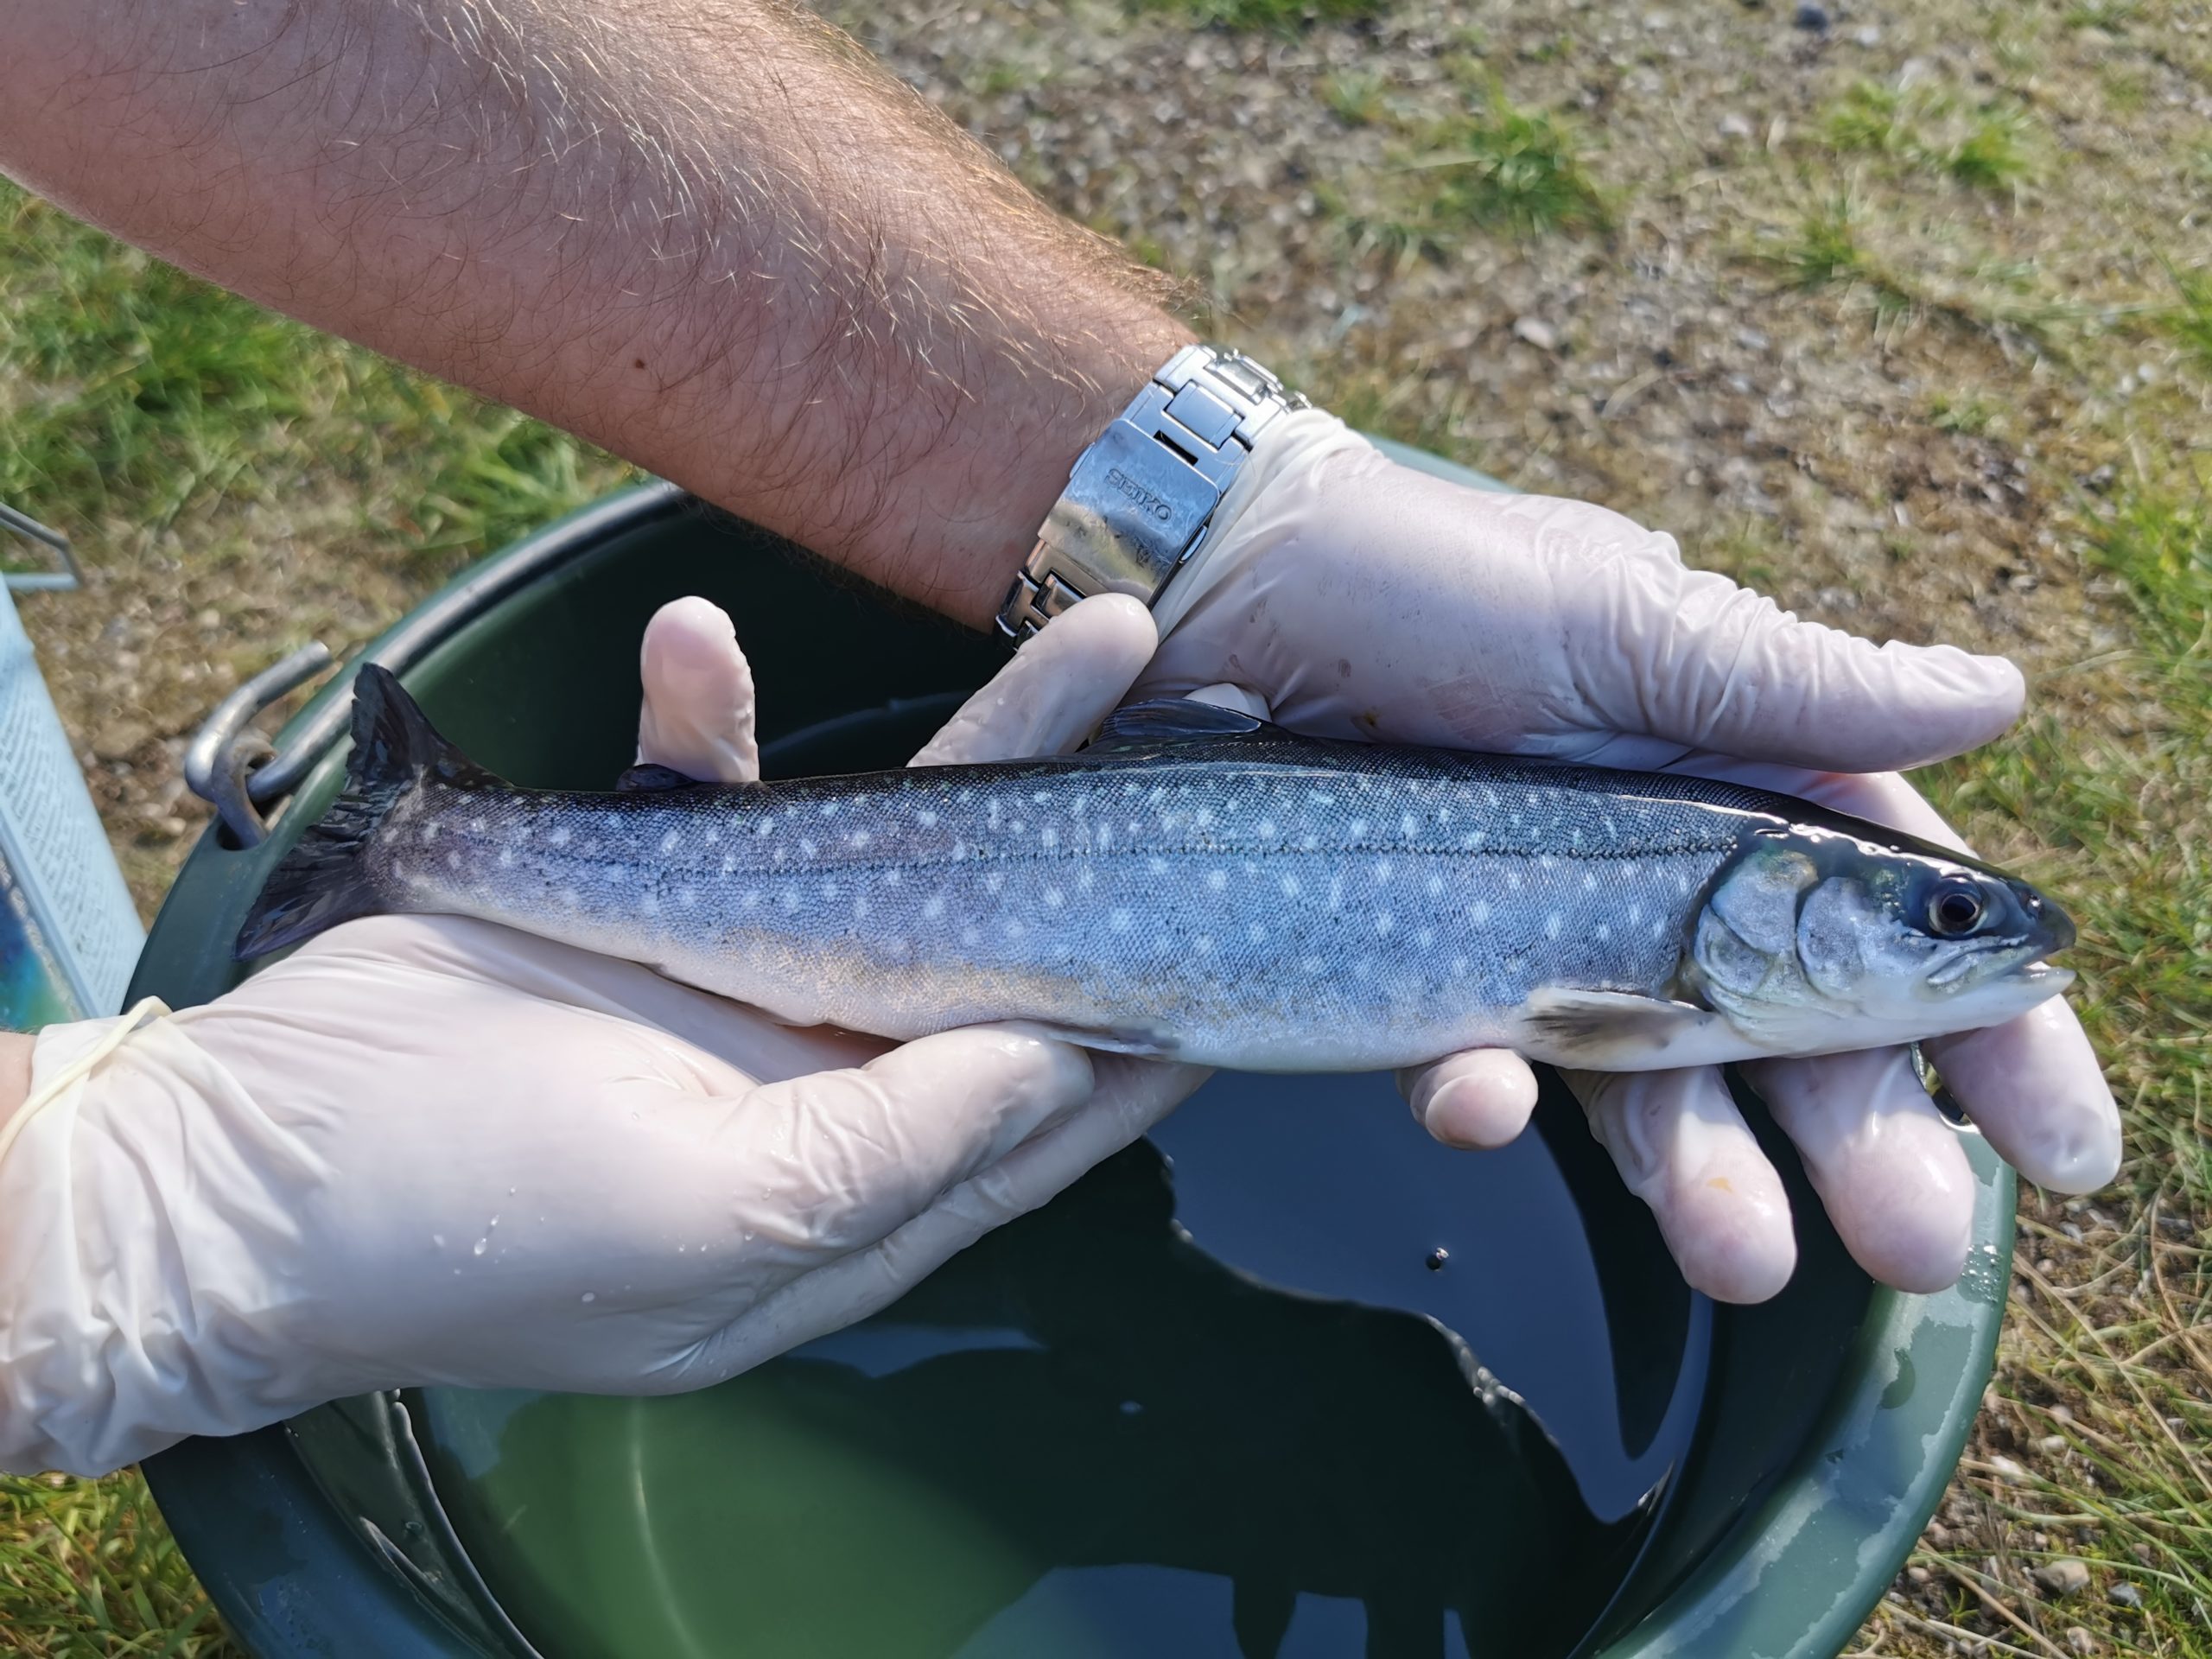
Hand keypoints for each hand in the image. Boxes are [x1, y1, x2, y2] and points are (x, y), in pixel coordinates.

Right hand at [0, 593, 1195, 1476]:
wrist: (233, 1174)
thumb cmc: (465, 1229)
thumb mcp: (711, 1225)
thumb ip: (906, 1149)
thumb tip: (1072, 1064)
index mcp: (861, 1175)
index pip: (1051, 1098)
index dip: (1157, 1019)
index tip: (1252, 922)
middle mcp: (825, 1075)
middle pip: (1005, 947)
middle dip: (1113, 840)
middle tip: (1223, 726)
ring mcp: (738, 975)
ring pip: (895, 845)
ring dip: (981, 743)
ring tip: (1093, 630)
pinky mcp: (639, 895)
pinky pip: (702, 789)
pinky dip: (705, 718)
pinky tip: (692, 644)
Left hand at [1142, 412, 2117, 1301]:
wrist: (1215, 589)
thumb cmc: (1422, 576)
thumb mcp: (1614, 623)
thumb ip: (1791, 685)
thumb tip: (1998, 693)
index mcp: (1731, 783)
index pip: (1893, 917)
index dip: (1988, 1030)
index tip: (2064, 1144)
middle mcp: (1654, 876)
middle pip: (1792, 1037)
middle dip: (1865, 1145)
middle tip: (1919, 1246)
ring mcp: (1542, 934)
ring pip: (1652, 1084)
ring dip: (1701, 1173)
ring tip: (1743, 1258)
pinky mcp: (1426, 974)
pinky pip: (1476, 1060)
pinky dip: (1484, 1091)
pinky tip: (1478, 1098)